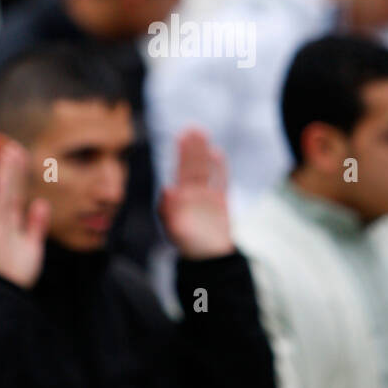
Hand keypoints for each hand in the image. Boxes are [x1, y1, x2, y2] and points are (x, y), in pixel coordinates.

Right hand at [0, 141, 50, 289]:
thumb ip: (36, 224)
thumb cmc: (19, 272)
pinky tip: (4, 176)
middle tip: (12, 146)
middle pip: (7, 190)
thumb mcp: (32, 245)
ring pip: (3, 194)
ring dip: (6, 174)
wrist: (8, 292)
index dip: (15, 175)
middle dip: (10, 169)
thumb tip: (41, 204)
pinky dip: (1, 192)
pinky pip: (0, 208)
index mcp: (8, 223)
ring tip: (10, 153)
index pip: (13, 194)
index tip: (18, 155)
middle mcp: (0, 222)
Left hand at [159, 129, 232, 259]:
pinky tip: (217, 153)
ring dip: (204, 153)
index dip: (182, 153)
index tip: (182, 136)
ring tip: (203, 134)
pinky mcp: (220, 203)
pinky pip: (220, 181)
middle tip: (193, 128)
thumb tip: (166, 188)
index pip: (181, 170)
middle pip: (193, 166)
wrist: (210, 259)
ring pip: (206, 170)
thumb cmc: (189, 245)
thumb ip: (169, 209)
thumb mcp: (175, 229)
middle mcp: (192, 194)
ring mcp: (206, 197)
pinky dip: (220, 168)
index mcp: (179, 198)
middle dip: (192, 148)